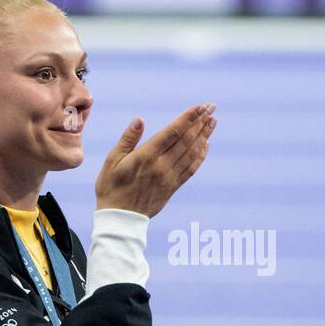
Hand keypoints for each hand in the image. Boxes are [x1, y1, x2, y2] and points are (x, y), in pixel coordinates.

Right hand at [94, 103, 216, 218]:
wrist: (120, 219)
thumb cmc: (111, 187)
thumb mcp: (112, 161)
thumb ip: (128, 139)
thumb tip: (140, 120)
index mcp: (147, 156)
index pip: (173, 132)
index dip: (188, 118)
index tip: (201, 106)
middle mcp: (162, 166)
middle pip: (187, 140)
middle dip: (200, 122)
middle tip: (212, 107)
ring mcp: (170, 177)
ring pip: (192, 153)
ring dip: (204, 136)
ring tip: (213, 121)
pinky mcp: (173, 187)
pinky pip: (191, 169)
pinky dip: (200, 156)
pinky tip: (206, 145)